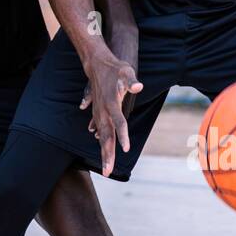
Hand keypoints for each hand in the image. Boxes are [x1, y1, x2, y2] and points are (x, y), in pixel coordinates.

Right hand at [78, 49, 142, 176]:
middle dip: (107, 155)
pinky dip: (101, 141)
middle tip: (107, 173)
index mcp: (111, 104)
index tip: (125, 149)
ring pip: (101, 136)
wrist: (97, 63)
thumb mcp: (125, 71)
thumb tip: (138, 86)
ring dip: (103, 152)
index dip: (122, 135)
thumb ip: (131, 80)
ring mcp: (99, 112)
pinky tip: (101, 148)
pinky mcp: (98, 112)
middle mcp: (103, 111)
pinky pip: (99, 130)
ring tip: (105, 169)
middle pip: (106, 136)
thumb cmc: (115, 68)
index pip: (119, 122)